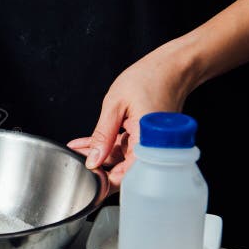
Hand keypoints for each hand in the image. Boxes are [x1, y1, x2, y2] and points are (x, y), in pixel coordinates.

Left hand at [68, 40, 196, 191]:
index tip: (89, 181)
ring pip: (121, 158)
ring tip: (77, 149)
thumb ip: (103, 135)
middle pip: (123, 170)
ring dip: (99, 155)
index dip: (107, 182)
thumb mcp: (115, 105)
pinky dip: (108, 145)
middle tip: (77, 161)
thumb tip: (93, 161)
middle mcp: (154, 148)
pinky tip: (88, 144)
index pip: (129, 177)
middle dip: (98, 167)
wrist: (170, 67)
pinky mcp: (146, 138)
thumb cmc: (148, 78)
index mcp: (149, 143)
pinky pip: (125, 147)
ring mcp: (150, 144)